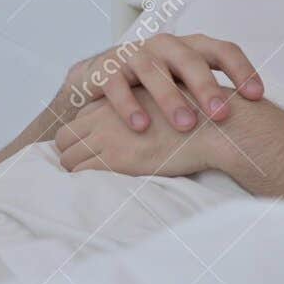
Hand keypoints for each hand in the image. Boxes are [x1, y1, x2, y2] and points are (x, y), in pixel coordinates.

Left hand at [54, 92, 219, 176]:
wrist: (217, 128)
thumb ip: (145, 107)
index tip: (94, 149)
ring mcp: (109, 136)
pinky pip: (81, 171)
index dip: (83, 135)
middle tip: (84, 167)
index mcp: (120, 98)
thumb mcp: (167, 101)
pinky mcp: (116, 158)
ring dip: (75, 168)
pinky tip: (98, 185)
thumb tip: (139, 127)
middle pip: (65, 136)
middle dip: (70, 152)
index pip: (80, 118)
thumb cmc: (202, 119)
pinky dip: (83, 179)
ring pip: (68, 156)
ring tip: (91, 180)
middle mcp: (107, 114)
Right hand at [59, 33, 264, 134]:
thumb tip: (260, 114)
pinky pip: (117, 85)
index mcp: (191, 47)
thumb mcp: (185, 84)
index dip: (242, 70)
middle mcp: (165, 46)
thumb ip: (214, 93)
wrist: (98, 79)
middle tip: (222, 115)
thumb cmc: (154, 85)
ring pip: (154, 71)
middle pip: (190, 60)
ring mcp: (134, 55)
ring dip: (171, 98)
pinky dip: (128, 105)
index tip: (258, 96)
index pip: (223, 50)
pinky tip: (141, 126)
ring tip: (186, 126)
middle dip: (207, 87)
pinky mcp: (105, 69)